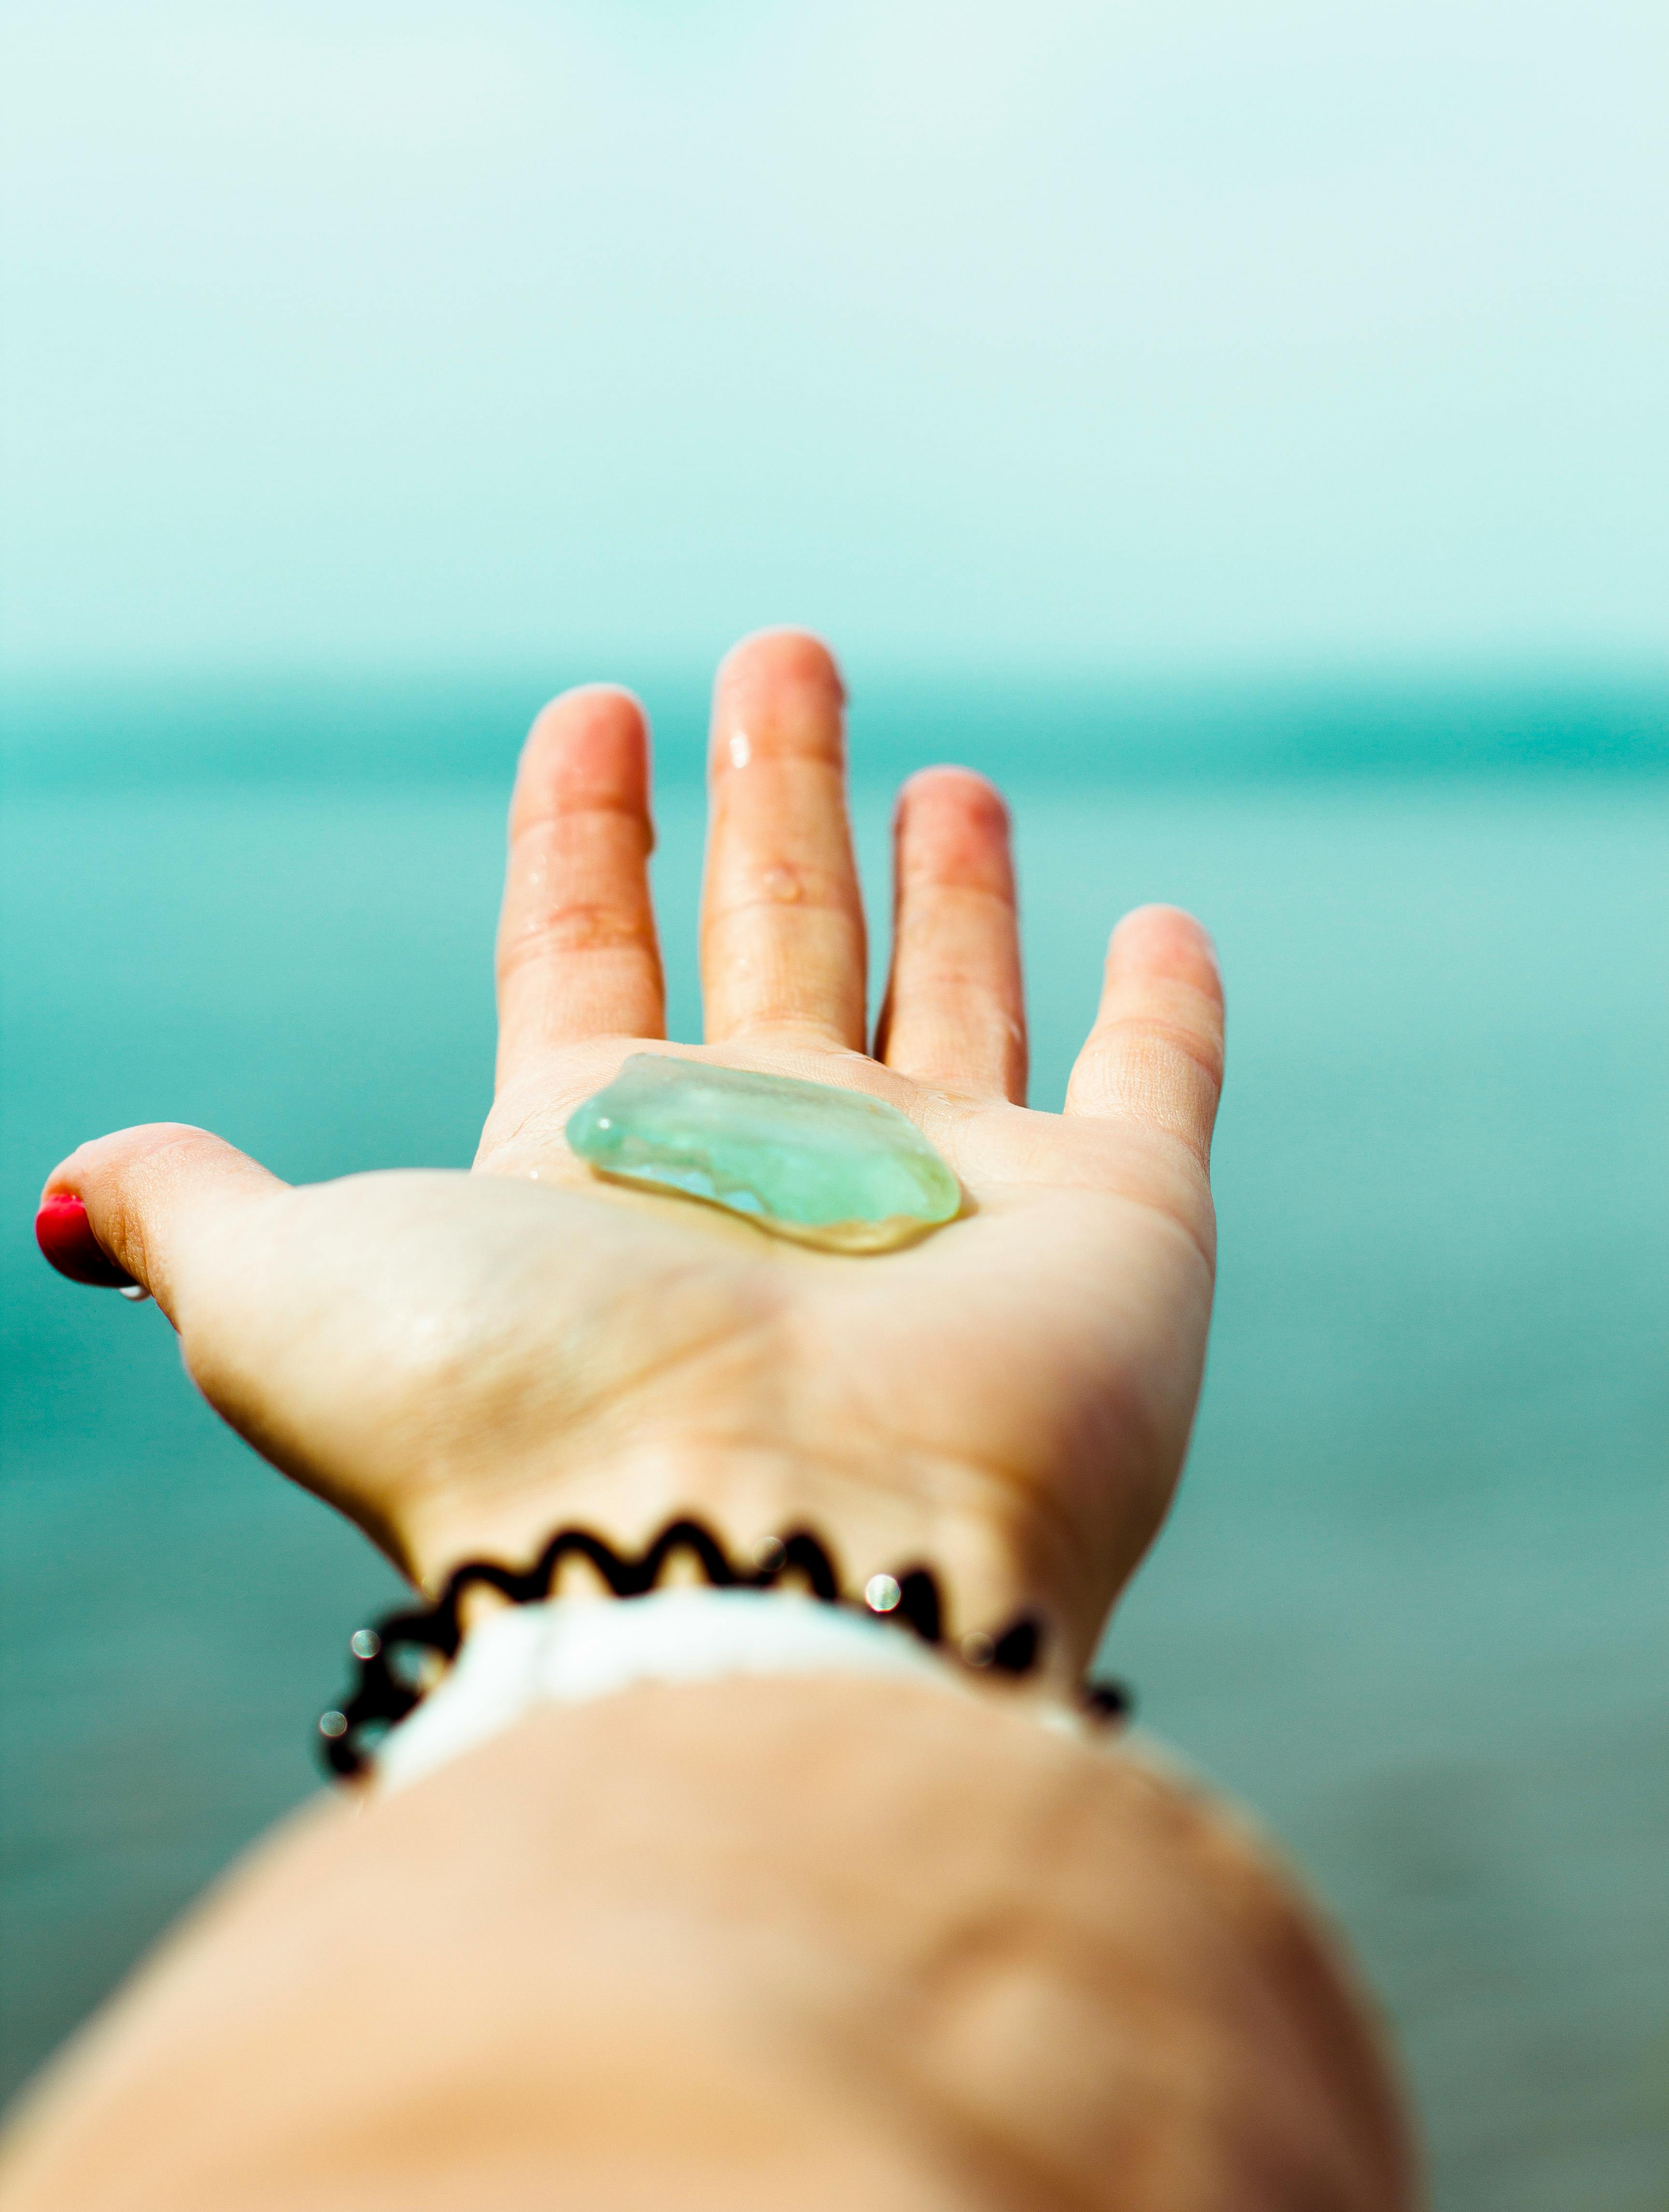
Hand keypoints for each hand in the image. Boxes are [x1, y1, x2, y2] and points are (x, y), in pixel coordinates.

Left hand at [41, 632, 1223, 1677]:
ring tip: (937, 769)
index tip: (587, 710)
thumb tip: (69, 1196)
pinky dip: (1169, 1006)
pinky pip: (1155, 1082)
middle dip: (774, 791)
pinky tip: (1162, 921)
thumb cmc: (527, 1423)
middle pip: (778, 935)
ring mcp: (952, 1192)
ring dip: (945, 879)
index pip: (588, 951)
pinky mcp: (1113, 1220)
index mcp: (605, 1158)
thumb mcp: (291, 1302)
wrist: (758, 1558)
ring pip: (953, 991)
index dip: (582, 833)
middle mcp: (779, 1168)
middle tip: (780, 653)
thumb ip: (198, 1219)